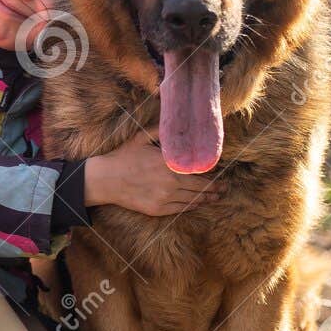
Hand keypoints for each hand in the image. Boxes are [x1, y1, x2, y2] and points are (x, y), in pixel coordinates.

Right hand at [83, 131, 224, 216]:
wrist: (106, 180)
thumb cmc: (123, 157)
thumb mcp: (141, 137)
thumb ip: (161, 130)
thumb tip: (176, 120)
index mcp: (169, 163)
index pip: (198, 169)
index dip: (211, 172)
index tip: (219, 171)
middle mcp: (171, 182)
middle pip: (200, 186)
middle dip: (215, 188)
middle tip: (224, 187)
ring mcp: (165, 197)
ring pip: (193, 199)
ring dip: (207, 198)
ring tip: (217, 197)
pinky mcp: (158, 209)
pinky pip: (181, 209)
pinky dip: (193, 206)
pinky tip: (199, 203)